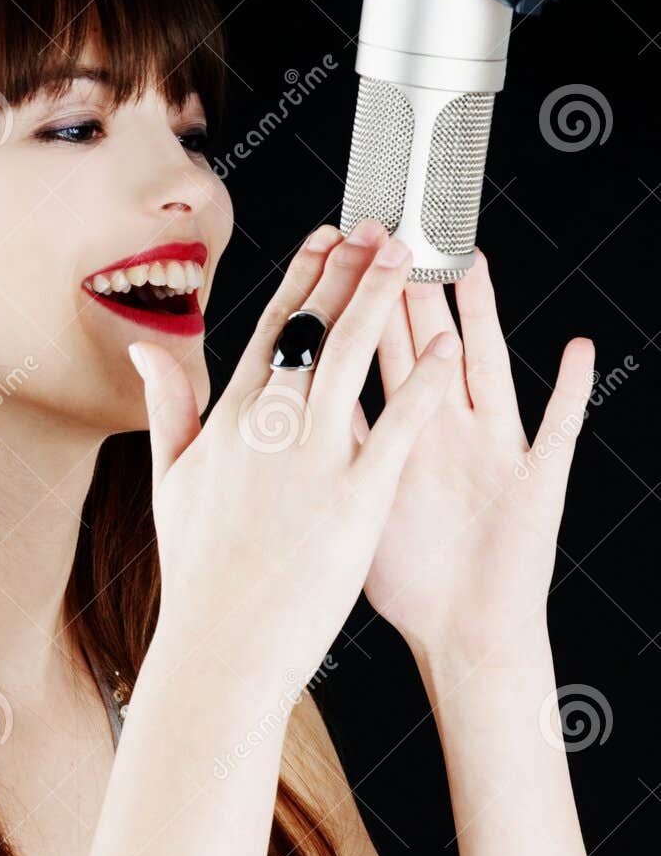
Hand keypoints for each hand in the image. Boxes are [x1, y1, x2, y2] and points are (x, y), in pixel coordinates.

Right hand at [126, 222, 462, 694]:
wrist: (221, 649)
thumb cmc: (197, 577)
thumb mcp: (171, 484)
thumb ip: (167, 409)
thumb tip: (145, 350)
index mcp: (227, 422)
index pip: (272, 330)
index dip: (305, 276)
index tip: (328, 237)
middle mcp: (268, 428)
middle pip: (316, 329)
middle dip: (350, 269)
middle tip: (381, 228)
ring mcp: (311, 460)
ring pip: (353, 359)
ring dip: (384, 300)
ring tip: (410, 259)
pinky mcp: (354, 499)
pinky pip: (395, 426)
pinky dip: (422, 383)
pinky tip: (446, 346)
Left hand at [353, 244, 595, 666]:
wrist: (466, 633)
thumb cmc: (412, 579)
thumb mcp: (356, 508)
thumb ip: (329, 451)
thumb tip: (279, 410)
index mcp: (401, 435)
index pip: (374, 353)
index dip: (355, 302)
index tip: (337, 245)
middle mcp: (448, 430)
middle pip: (426, 345)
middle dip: (410, 287)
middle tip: (396, 222)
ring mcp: (493, 450)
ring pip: (486, 369)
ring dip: (481, 318)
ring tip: (473, 262)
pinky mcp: (534, 483)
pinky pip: (556, 432)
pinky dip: (569, 393)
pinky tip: (577, 351)